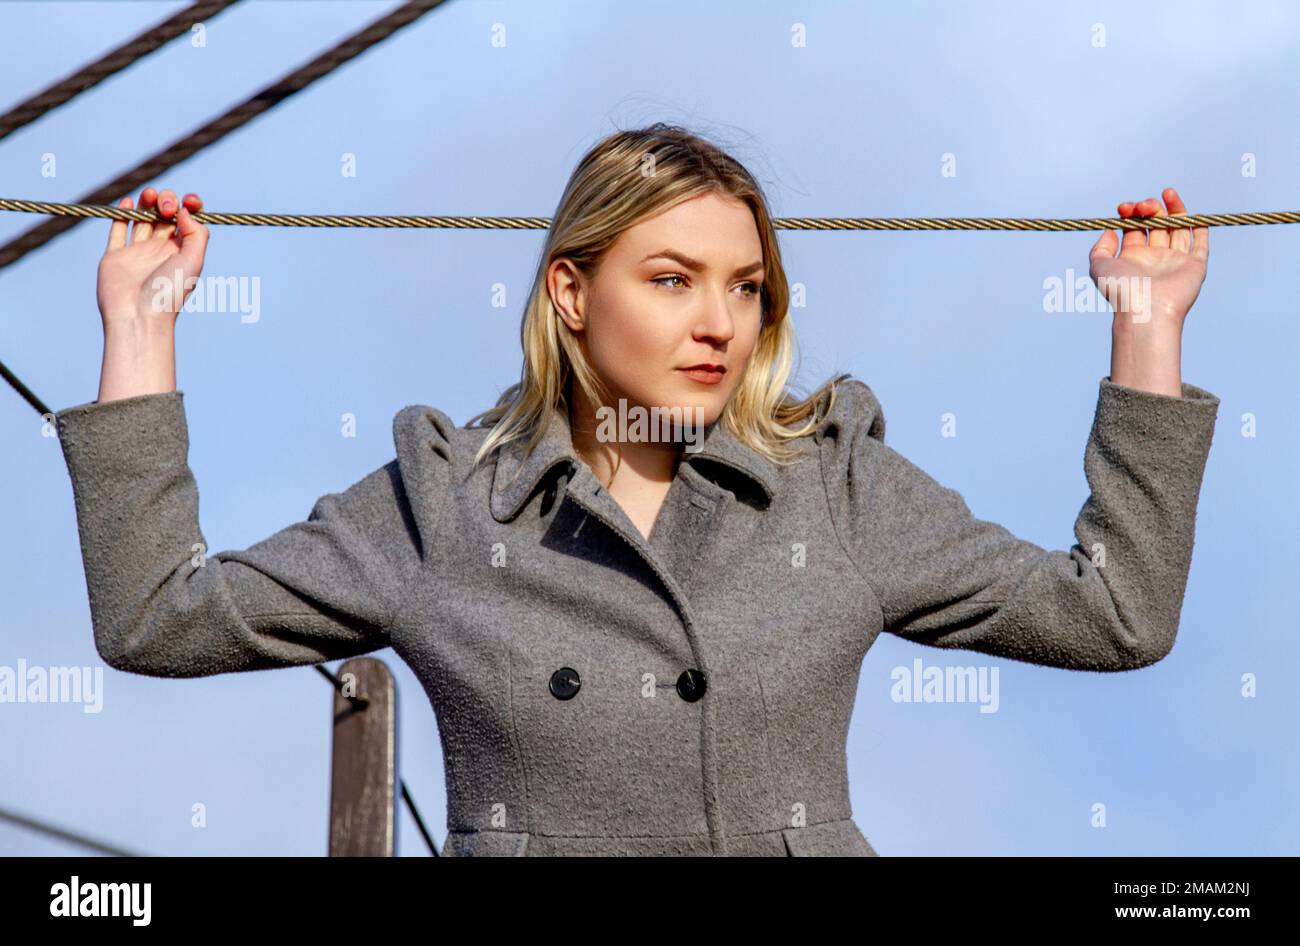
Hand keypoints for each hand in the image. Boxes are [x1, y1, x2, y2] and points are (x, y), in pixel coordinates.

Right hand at [97, 186, 208, 329]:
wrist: (139, 316)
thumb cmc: (169, 292)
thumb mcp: (194, 261)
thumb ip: (196, 233)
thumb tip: (185, 210)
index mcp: (183, 252)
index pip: (187, 221)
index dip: (189, 206)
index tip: (188, 201)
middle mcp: (161, 250)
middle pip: (165, 215)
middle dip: (166, 201)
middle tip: (164, 207)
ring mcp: (138, 253)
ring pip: (142, 219)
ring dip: (147, 202)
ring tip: (149, 195)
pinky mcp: (115, 256)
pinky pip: (118, 231)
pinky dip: (122, 214)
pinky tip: (128, 201)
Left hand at [1088, 187, 1207, 326]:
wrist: (1146, 310)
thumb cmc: (1121, 291)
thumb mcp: (1099, 267)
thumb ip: (1100, 248)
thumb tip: (1110, 231)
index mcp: (1133, 257)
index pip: (1135, 228)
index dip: (1131, 214)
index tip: (1124, 207)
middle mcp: (1155, 258)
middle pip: (1157, 225)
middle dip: (1150, 209)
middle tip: (1144, 205)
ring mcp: (1176, 261)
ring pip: (1179, 229)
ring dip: (1175, 209)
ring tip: (1167, 192)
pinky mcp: (1195, 267)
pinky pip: (1201, 245)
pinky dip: (1200, 229)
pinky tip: (1195, 215)